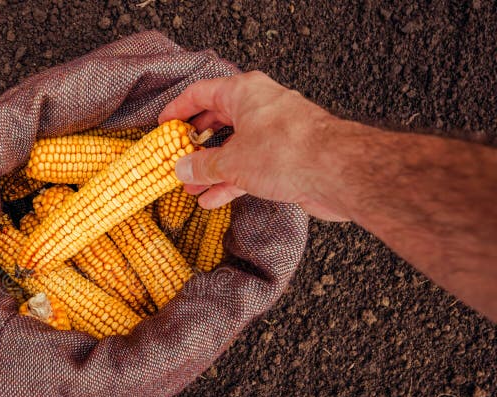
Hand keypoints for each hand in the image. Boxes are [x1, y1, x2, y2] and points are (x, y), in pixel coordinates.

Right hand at [159, 71, 350, 220]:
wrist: (337, 171)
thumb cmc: (289, 151)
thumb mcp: (232, 161)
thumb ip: (203, 166)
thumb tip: (183, 168)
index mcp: (244, 92)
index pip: (200, 93)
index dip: (178, 109)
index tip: (164, 125)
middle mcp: (259, 107)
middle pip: (217, 122)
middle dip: (195, 145)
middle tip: (176, 158)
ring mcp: (274, 133)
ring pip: (233, 148)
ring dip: (211, 169)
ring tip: (190, 186)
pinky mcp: (285, 158)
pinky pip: (249, 167)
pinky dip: (230, 181)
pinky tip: (213, 199)